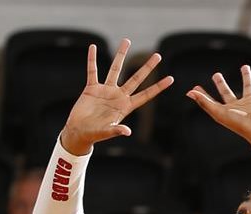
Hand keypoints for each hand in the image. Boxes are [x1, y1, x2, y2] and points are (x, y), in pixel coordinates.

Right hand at [60, 38, 173, 154]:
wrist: (80, 132)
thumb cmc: (94, 135)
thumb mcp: (106, 132)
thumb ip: (117, 130)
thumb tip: (127, 131)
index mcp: (125, 107)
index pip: (146, 95)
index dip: (158, 87)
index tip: (171, 79)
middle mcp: (118, 96)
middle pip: (136, 78)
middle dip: (147, 67)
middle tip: (158, 55)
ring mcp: (106, 91)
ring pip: (115, 69)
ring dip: (121, 55)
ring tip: (127, 41)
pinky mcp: (92, 88)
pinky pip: (92, 71)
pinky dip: (92, 60)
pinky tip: (93, 48)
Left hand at [186, 62, 250, 150]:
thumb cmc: (238, 124)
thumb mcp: (218, 112)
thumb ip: (204, 101)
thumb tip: (189, 92)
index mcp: (226, 111)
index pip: (212, 101)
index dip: (203, 95)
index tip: (196, 87)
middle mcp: (238, 106)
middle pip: (228, 93)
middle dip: (221, 84)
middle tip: (216, 75)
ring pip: (248, 86)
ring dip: (247, 76)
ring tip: (244, 66)